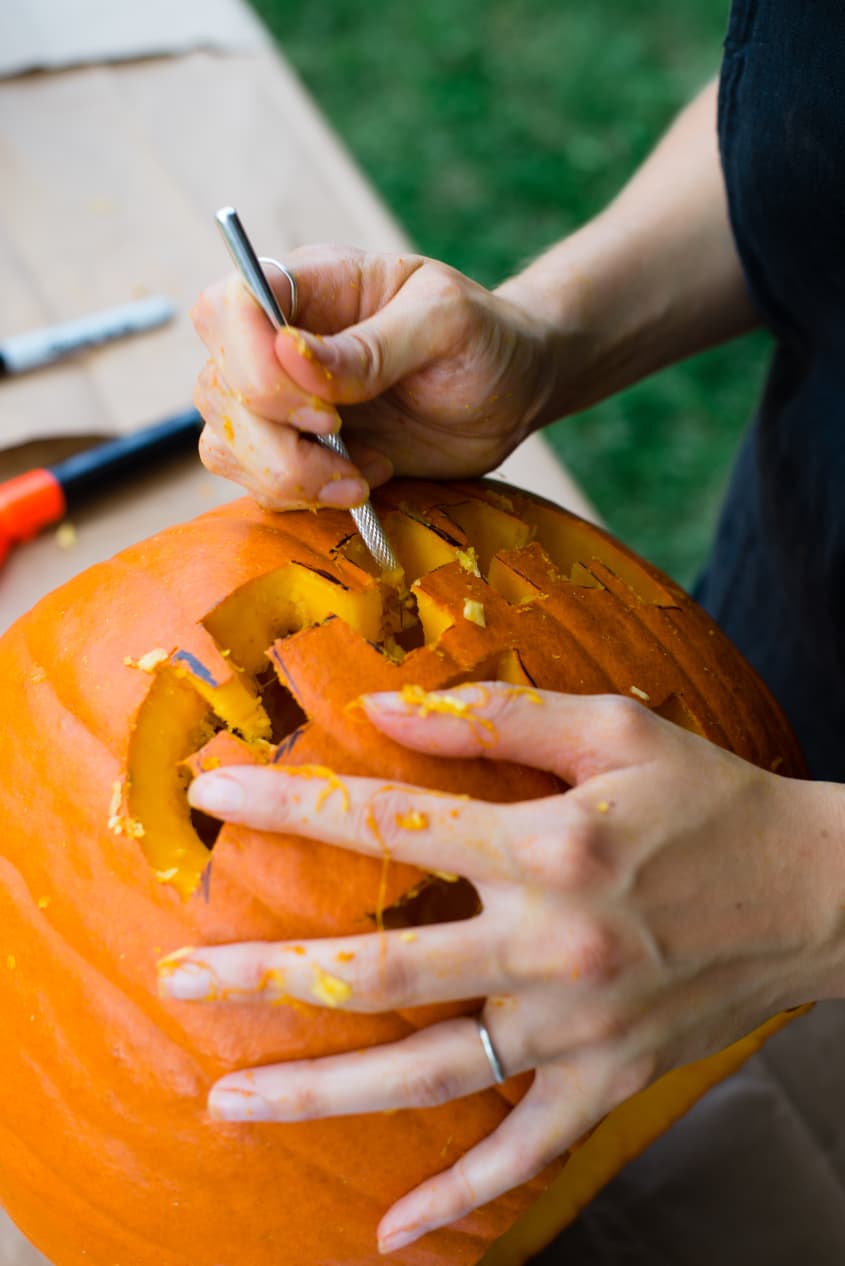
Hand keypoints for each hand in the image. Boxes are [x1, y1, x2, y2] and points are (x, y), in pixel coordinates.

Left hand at [158, 684, 831, 1252]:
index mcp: (548, 845)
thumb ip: (498, 714)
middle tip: (178, 979)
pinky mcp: (609, 1080)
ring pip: (425, 1073)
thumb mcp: (614, 731)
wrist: (816, 893)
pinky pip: (525, 1151)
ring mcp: (577, 1027)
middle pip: (379, 970)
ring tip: (228, 1098)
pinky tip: (392, 1231)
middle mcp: (552, 944)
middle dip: (264, 975)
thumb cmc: (711, 801)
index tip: (215, 801)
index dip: (292, 804)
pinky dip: (461, 1195)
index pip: (390, 819)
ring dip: (319, 1092)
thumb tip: (390, 707)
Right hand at [191, 246, 557, 509]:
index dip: (252, 363)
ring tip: (362, 476)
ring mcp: (281, 400)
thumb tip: (289, 355)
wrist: (510, 395)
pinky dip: (302, 496)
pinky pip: (256, 482)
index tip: (324, 408)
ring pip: (226, 441)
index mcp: (309, 286)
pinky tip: (363, 482)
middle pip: (218, 387)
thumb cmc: (483, 340)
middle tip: (344, 441)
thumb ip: (371, 345)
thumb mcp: (445, 324)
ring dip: (286, 475)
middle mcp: (278, 341)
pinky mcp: (297, 451)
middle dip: (273, 437)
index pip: (228, 307)